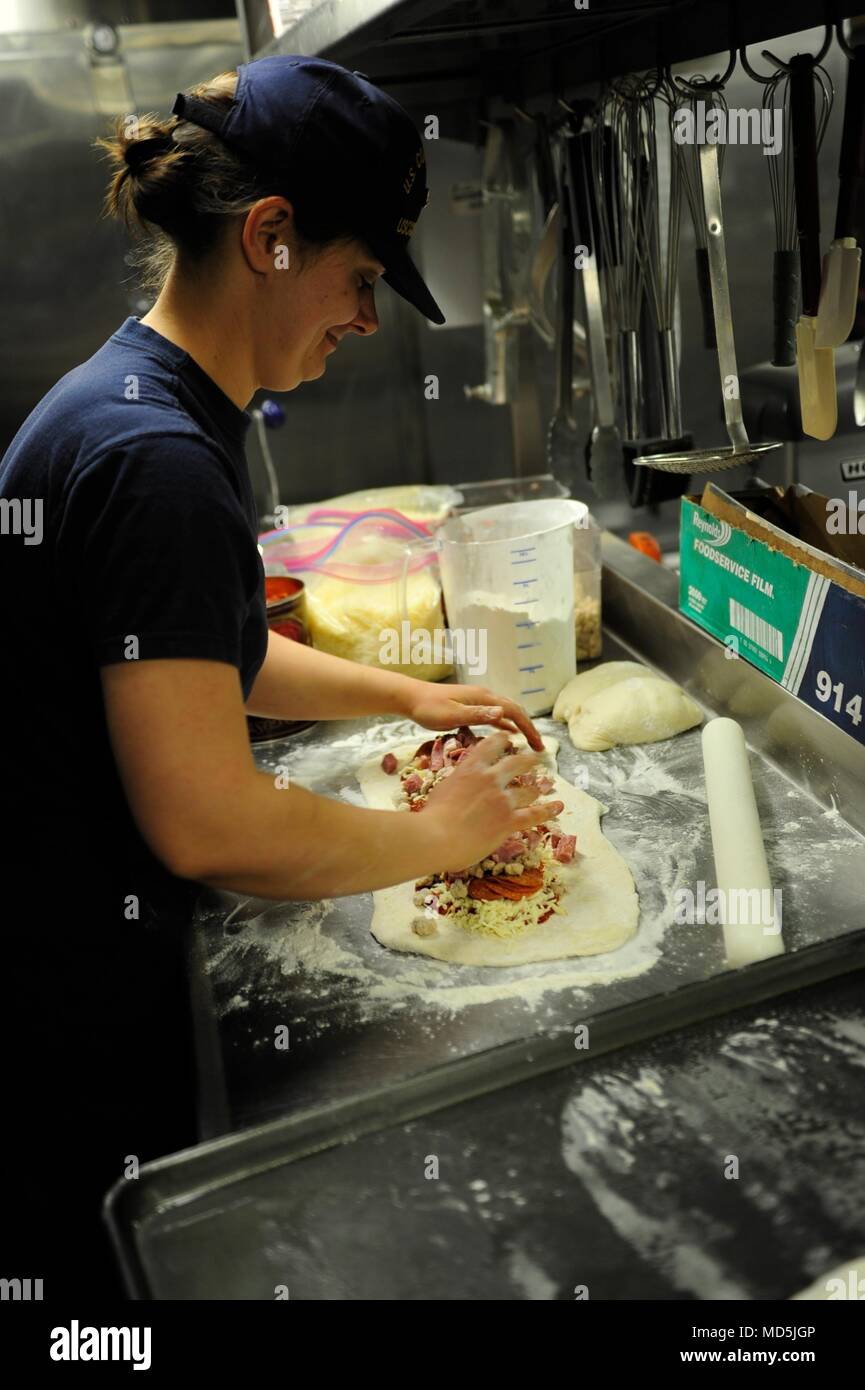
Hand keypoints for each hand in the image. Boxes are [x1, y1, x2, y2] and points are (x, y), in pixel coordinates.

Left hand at [403, 679, 543, 750]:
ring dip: (520, 727)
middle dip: (529, 729)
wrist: (410, 698)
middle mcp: (485, 697)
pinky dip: (506, 725)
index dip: (529, 728)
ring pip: (506, 713)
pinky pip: (495, 716)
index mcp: (484, 698)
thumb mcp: (452, 715)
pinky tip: (510, 735)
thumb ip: (477, 715)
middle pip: (515, 711)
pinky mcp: (471, 707)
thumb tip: (503, 714)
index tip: (538, 746)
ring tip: (530, 744)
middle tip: (540, 749)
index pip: (514, 712)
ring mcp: (478, 701)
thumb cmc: (428, 708)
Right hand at [422, 731, 562, 872]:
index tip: (509, 737)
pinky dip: (549, 810)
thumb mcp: (443, 788)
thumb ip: (459, 782)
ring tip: (544, 785)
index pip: (491, 745)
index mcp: (471, 768)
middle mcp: (491, 778)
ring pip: (528, 790)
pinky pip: (534, 814)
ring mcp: (502, 799)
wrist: (436, 836)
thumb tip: (464, 783)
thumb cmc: (431, 816)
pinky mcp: (509, 821)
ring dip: (537, 788)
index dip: (502, 739)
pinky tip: (559, 806)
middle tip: (535, 758)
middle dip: (528, 760)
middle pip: (517, 763)